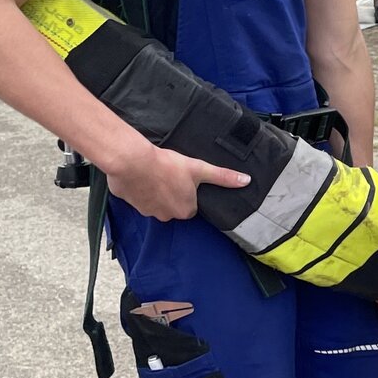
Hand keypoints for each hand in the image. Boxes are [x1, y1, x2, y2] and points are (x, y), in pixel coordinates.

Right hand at [104, 141, 249, 221]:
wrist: (132, 162)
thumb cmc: (166, 165)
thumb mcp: (199, 169)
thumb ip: (223, 177)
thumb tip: (246, 181)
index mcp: (185, 211)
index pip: (192, 205)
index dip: (189, 191)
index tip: (184, 179)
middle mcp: (167, 216)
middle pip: (174, 205)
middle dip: (172, 192)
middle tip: (169, 174)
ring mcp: (147, 211)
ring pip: (156, 202)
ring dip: (156, 191)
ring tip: (155, 174)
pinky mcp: (131, 204)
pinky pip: (139, 198)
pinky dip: (140, 189)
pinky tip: (141, 176)